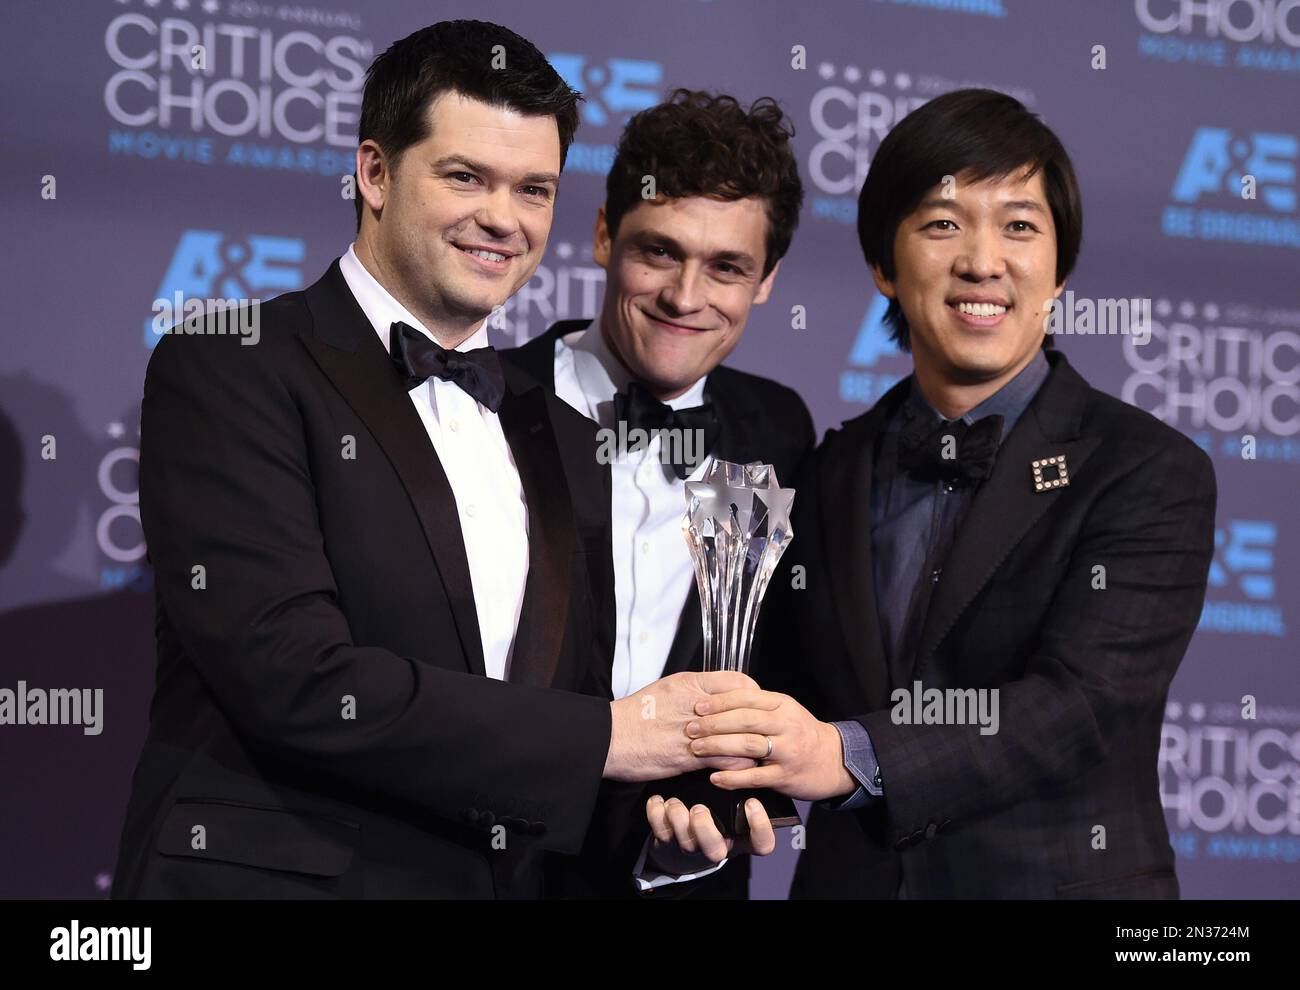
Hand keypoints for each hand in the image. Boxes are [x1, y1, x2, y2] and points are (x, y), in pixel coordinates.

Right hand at [603, 670, 759, 781]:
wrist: (609, 737)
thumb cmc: (635, 715)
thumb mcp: (666, 690)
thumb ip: (693, 691)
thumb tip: (715, 697)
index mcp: (691, 683)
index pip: (740, 683)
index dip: (754, 697)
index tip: (756, 709)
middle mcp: (696, 704)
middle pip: (746, 709)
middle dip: (759, 722)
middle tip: (764, 733)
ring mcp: (694, 730)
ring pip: (741, 735)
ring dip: (753, 746)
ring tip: (757, 752)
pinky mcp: (689, 757)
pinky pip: (728, 760)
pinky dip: (739, 766)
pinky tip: (740, 769)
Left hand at [645, 795, 776, 869]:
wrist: (680, 840)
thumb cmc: (717, 812)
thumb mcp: (733, 802)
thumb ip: (740, 786)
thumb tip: (744, 756)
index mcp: (740, 837)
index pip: (762, 843)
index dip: (760, 826)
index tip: (751, 802)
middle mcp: (717, 844)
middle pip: (715, 851)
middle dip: (704, 829)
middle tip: (698, 808)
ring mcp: (691, 846)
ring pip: (686, 844)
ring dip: (678, 820)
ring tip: (674, 802)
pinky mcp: (668, 842)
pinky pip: (660, 833)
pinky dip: (656, 815)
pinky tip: (657, 800)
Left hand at [685, 688, 856, 800]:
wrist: (834, 761)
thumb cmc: (801, 734)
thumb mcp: (785, 711)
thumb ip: (757, 704)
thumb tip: (718, 698)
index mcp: (782, 705)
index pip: (746, 697)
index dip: (719, 701)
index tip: (697, 706)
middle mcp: (786, 725)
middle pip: (744, 720)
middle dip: (713, 724)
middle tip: (690, 728)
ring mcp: (787, 751)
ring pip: (748, 746)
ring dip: (718, 747)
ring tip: (696, 749)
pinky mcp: (786, 776)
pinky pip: (754, 777)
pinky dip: (732, 777)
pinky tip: (714, 777)